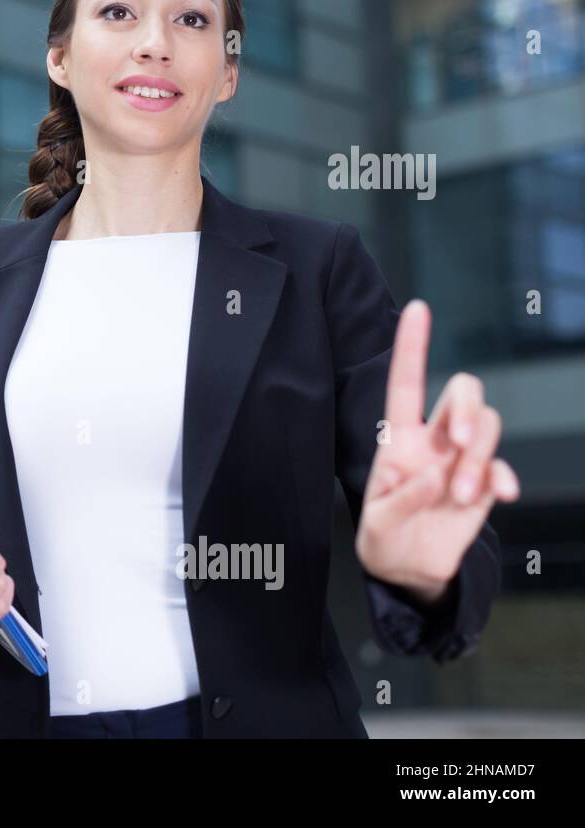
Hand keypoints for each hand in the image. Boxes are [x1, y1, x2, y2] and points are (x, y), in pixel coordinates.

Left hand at [355, 300, 519, 602]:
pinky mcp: (485, 485)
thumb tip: (436, 475)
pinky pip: (503, 467)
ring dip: (479, 458)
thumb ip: (400, 499)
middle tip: (458, 444)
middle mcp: (433, 441)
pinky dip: (502, 478)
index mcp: (397, 440)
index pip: (406, 383)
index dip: (412, 346)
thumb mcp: (376, 525)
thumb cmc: (383, 539)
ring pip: (487, 426)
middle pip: (463, 392)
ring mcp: (462, 461)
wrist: (409, 572)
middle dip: (468, 409)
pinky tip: (499, 498)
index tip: (418, 308)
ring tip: (457, 499)